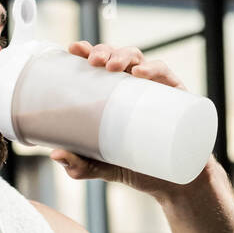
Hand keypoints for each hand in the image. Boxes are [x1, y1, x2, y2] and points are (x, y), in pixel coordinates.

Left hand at [49, 40, 216, 198]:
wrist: (171, 184)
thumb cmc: (135, 168)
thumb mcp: (102, 167)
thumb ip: (79, 165)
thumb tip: (56, 155)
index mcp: (114, 94)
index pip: (100, 65)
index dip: (87, 51)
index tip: (74, 48)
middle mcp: (133, 87)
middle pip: (118, 57)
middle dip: (104, 51)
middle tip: (93, 62)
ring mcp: (155, 90)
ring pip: (140, 60)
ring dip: (124, 55)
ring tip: (112, 66)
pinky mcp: (177, 98)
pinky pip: (166, 75)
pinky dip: (154, 69)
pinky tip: (139, 73)